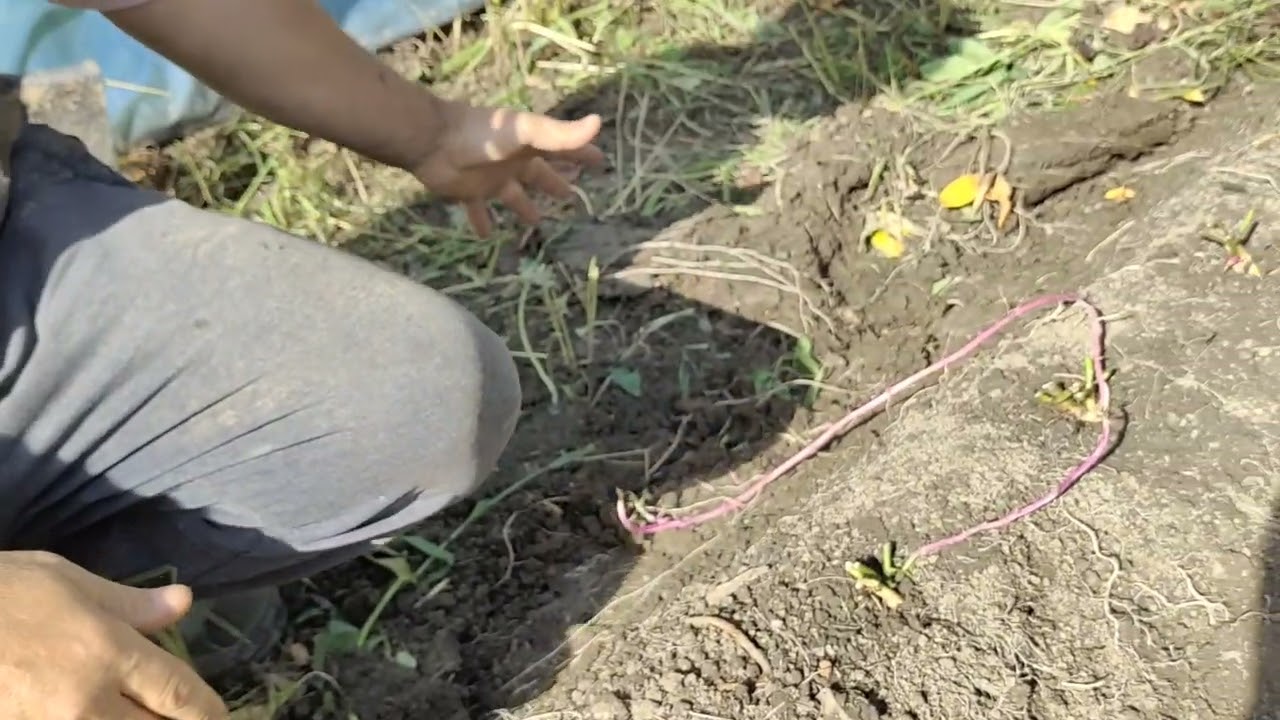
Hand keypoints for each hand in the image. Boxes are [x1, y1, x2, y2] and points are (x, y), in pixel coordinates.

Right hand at [0, 551, 226, 719]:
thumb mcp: (67, 582)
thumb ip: (130, 604)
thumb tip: (184, 602)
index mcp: (109, 654)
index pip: (180, 694)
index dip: (206, 712)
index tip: (220, 718)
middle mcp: (88, 703)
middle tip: (174, 713)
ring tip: (134, 711)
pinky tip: (95, 714)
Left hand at [410, 101, 605, 236]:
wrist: (434, 141)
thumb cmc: (483, 134)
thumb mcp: (526, 133)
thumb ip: (560, 134)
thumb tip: (598, 123)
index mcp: (530, 146)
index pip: (563, 150)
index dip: (582, 154)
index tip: (600, 162)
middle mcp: (514, 162)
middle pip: (540, 175)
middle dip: (556, 184)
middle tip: (572, 197)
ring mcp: (491, 178)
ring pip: (514, 196)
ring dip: (525, 207)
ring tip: (537, 222)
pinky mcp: (470, 193)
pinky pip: (479, 211)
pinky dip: (483, 223)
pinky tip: (488, 237)